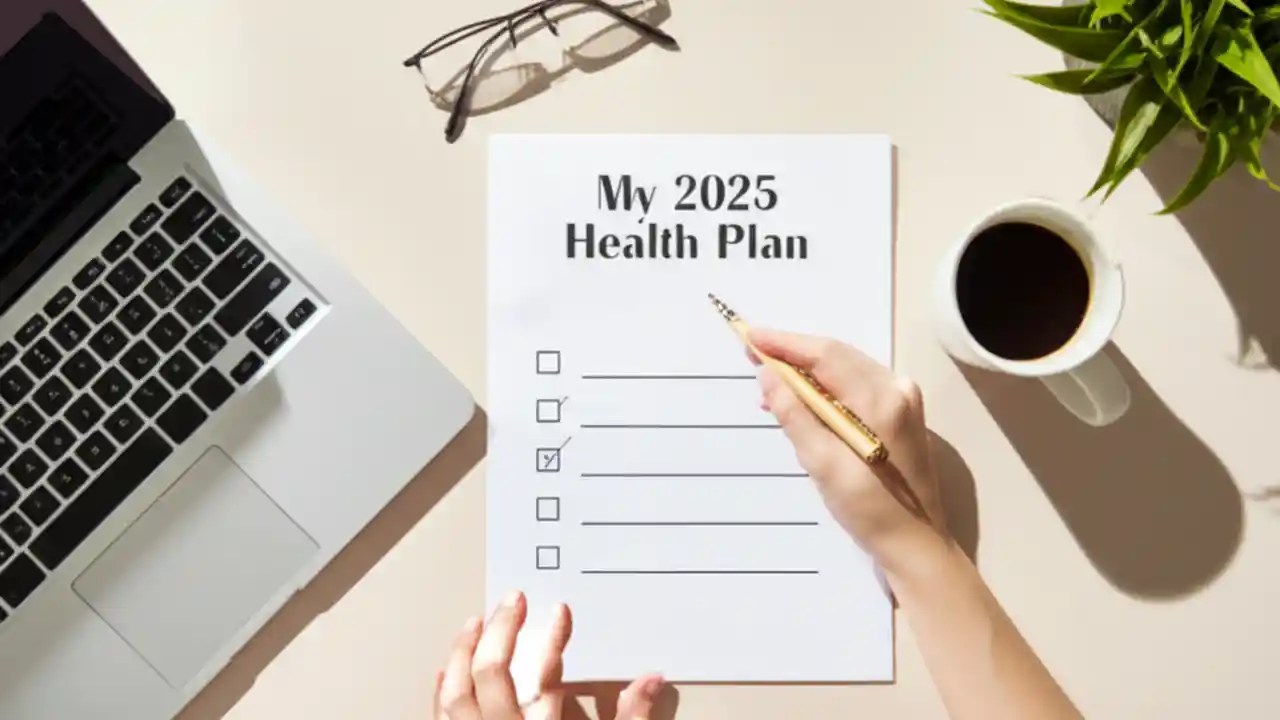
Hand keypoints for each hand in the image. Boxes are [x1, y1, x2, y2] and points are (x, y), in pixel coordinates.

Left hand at [435, 591, 664, 719]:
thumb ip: (631, 719)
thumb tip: (650, 679)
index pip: (542, 679)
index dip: (551, 640)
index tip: (558, 611)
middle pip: (486, 675)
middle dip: (499, 632)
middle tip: (511, 601)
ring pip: (452, 696)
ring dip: (461, 654)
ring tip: (473, 625)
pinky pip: (441, 718)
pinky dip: (442, 691)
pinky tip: (444, 672)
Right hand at [749, 329, 948, 574]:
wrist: (917, 543)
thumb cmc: (870, 511)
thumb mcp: (824, 465)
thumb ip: (795, 415)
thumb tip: (768, 376)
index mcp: (881, 401)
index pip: (826, 356)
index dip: (785, 344)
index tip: (751, 336)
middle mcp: (897, 389)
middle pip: (837, 357)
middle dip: (794, 354)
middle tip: (754, 354)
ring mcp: (904, 400)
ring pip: (846, 370)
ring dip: (808, 373)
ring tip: (770, 386)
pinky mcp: (902, 414)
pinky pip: (857, 387)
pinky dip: (827, 389)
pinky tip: (803, 403)